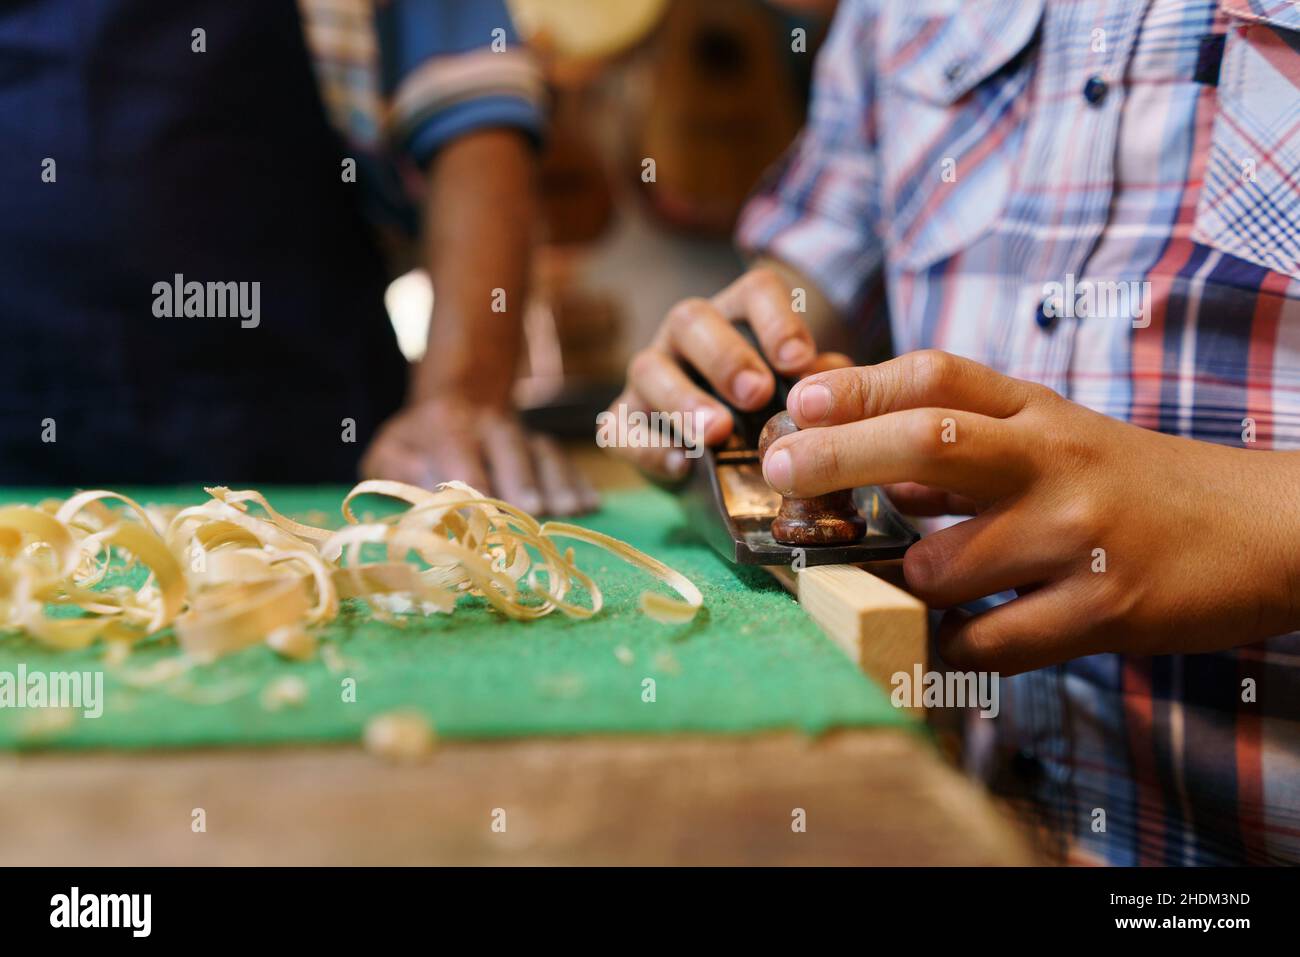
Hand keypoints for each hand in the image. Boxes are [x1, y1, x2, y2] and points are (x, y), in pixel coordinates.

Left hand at [361, 398, 597, 515]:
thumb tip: (421, 493)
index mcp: (448, 425)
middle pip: (510, 450)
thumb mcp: (392, 448)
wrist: (461, 398)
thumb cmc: (421, 441)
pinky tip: (592, 504)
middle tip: (535, 509)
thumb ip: (398, 468)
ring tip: (573, 510)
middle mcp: (491, 425)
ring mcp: (523, 434)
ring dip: (559, 481)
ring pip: (544, 453)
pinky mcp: (544, 446)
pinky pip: (565, 460)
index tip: (483, 510)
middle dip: (524, 479)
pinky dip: (579, 480)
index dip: (473, 482)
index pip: (462, 454)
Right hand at [607, 267, 851, 479]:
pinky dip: (648, 446)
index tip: (798, 362)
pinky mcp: (624, 419)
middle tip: (755, 395)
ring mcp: (651, 374)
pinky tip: (683, 465)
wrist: (722, 460)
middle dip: (724, 356)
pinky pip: (620, 426)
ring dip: (683, 399)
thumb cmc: (768, 412)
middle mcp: (686, 336)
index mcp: (737, 316)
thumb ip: (820, 383)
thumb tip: (832, 379)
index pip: (755, 292)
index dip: (777, 321)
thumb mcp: (798, 393)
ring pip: (648, 367)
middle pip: (691, 319)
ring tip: (717, 433)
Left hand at [761, 350, 1299, 673]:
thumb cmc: (1134, 483)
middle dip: (836, 454)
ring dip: (896, 585)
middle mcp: (1056, 462)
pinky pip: (990, 643)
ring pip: (943, 567)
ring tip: (878, 589)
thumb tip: (870, 470)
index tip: (799, 400)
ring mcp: (1080, 536)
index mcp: (1040, 412)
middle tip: (780, 470)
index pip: (938, 377)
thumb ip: (966, 449)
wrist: (1263, 528)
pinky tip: (929, 644)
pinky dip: (946, 649)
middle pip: (926, 441)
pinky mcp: (1104, 611)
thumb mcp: (1055, 439)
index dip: (859, 385)